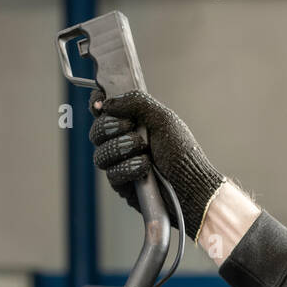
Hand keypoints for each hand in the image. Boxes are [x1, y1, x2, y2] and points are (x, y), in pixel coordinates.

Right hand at [88, 89, 223, 239]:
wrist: (190, 185)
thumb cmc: (181, 153)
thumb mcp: (163, 119)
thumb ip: (136, 103)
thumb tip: (108, 101)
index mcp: (132, 122)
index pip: (104, 109)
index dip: (98, 103)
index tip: (100, 103)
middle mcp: (123, 141)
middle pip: (96, 132)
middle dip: (109, 127)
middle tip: (130, 127)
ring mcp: (120, 164)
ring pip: (101, 154)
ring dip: (120, 148)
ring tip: (143, 149)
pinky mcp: (122, 185)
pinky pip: (111, 174)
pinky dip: (128, 168)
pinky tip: (144, 166)